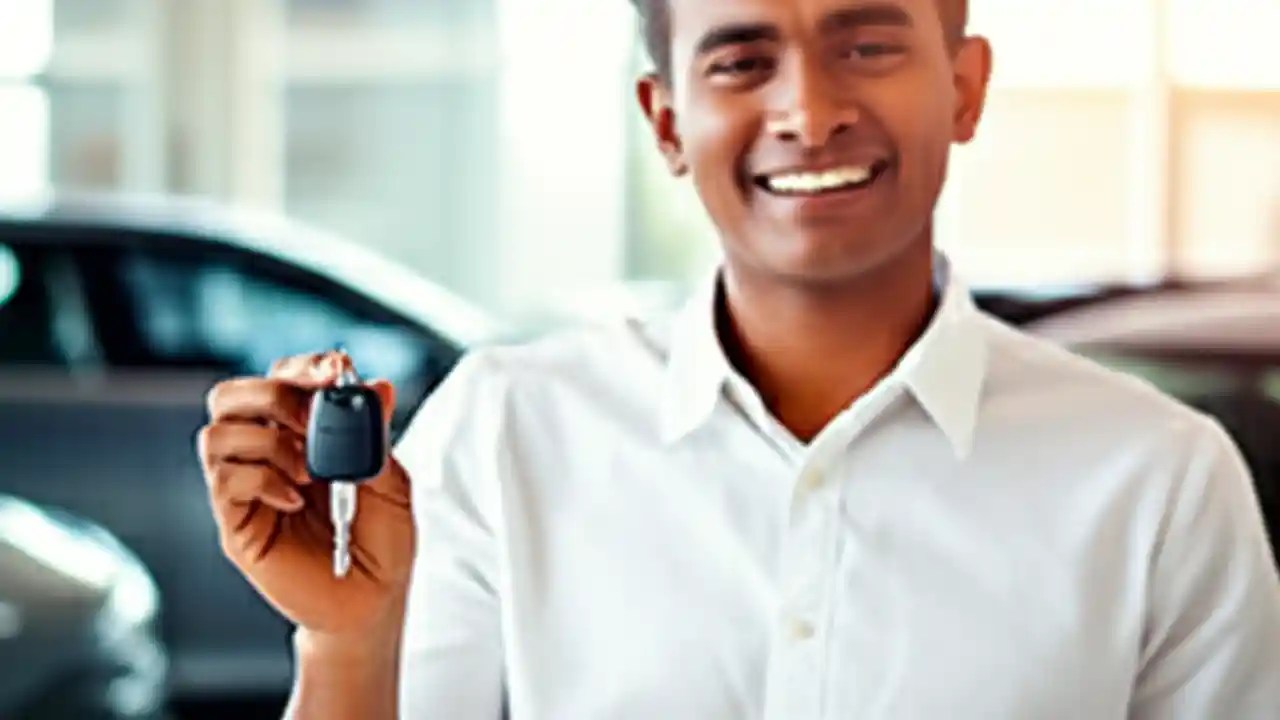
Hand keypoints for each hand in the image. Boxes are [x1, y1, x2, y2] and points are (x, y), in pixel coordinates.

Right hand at [198, 351, 414, 635]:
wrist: (373, 602)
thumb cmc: (382, 543)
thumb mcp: (390, 481)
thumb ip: (376, 435)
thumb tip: (378, 386)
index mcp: (304, 435)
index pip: (280, 379)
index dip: (302, 367)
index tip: (335, 369)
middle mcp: (267, 454)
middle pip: (230, 396)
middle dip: (272, 395)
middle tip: (311, 420)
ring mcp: (246, 488)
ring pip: (217, 434)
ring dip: (268, 441)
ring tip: (308, 471)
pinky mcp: (237, 524)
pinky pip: (224, 481)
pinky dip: (261, 478)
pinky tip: (294, 499)